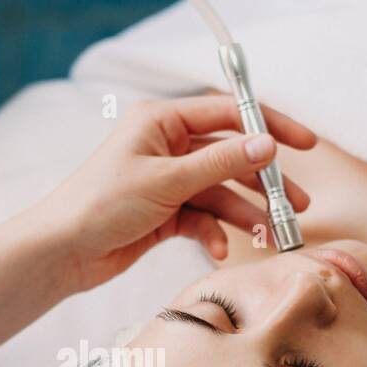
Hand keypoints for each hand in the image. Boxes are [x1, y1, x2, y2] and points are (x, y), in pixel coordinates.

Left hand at [40, 95, 315, 292]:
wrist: (61, 252)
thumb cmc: (100, 204)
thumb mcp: (166, 181)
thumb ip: (220, 162)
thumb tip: (267, 144)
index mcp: (162, 121)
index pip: (228, 113)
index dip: (269, 127)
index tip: (304, 145)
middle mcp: (167, 146)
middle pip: (231, 157)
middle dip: (264, 182)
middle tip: (298, 205)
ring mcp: (167, 181)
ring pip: (221, 193)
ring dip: (247, 214)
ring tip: (274, 235)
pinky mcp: (165, 214)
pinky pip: (203, 219)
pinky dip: (214, 234)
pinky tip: (219, 250)